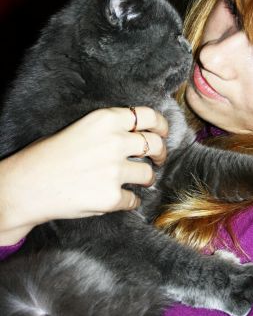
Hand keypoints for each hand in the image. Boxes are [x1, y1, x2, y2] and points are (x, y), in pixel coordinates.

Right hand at [0, 107, 167, 244]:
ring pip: (148, 174)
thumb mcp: (82, 128)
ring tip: (138, 181)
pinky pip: (134, 199)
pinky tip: (121, 198)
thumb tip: (140, 135)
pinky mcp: (111, 196)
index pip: (148, 115)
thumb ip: (111, 129)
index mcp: (105, 120)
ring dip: (147, 179)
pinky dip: (131, 201)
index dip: (161, 125)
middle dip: (161, 152)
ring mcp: (114, 170)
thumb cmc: (49, 156)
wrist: (27, 186)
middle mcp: (114, 141)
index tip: (163, 133)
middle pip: (154, 143)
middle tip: (158, 159)